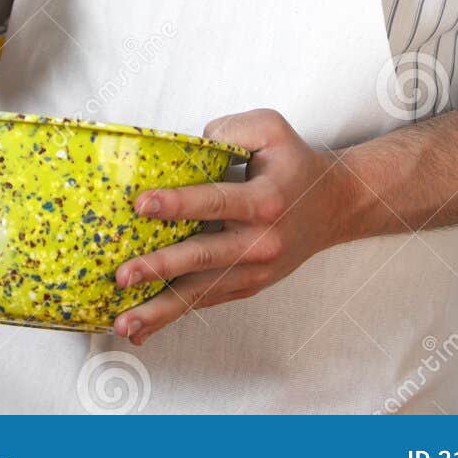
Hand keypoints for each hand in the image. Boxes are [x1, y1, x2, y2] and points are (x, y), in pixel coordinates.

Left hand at [112, 108, 352, 344]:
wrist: (333, 206)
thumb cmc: (295, 164)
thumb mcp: (271, 129)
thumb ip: (230, 130)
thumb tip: (188, 148)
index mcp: (264, 199)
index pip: (215, 201)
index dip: (177, 203)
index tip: (141, 204)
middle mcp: (260, 241)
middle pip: (203, 257)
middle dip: (160, 268)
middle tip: (123, 274)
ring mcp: (254, 271)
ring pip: (201, 292)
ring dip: (160, 309)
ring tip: (123, 322)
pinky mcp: (248, 287)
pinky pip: (207, 302)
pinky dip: (175, 316)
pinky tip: (144, 328)